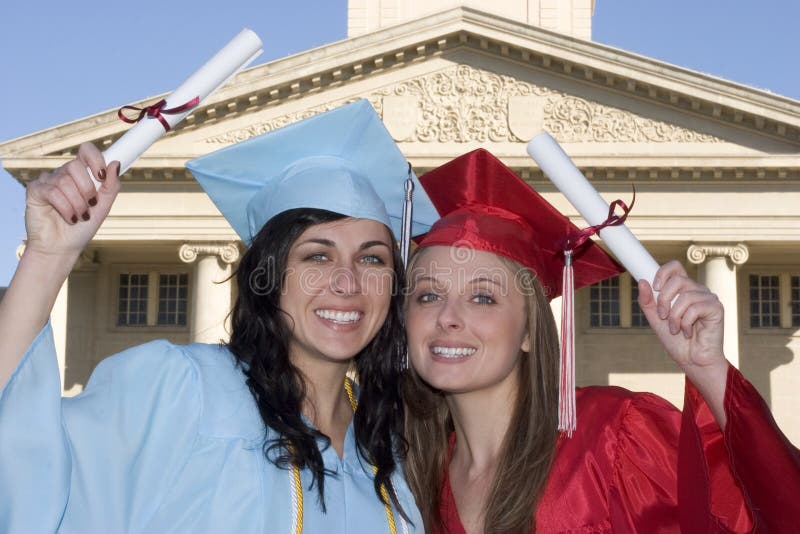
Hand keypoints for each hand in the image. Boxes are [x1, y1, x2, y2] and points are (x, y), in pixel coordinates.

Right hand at [25, 143, 120, 259]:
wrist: (63, 248)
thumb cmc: (82, 228)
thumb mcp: (103, 207)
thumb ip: (111, 186)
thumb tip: (115, 163)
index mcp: (81, 174)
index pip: (86, 151)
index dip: (95, 158)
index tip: (101, 176)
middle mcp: (63, 174)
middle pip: (75, 166)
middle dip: (87, 190)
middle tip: (90, 206)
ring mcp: (48, 181)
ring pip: (65, 181)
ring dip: (77, 204)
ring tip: (79, 217)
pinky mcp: (35, 191)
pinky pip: (53, 192)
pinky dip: (65, 208)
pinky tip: (69, 218)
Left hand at [637, 261, 726, 373]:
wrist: (692, 361)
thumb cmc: (676, 341)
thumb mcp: (655, 320)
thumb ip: (648, 302)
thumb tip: (642, 281)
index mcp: (682, 289)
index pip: (675, 267)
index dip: (663, 272)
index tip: (654, 286)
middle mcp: (697, 290)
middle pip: (678, 279)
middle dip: (664, 299)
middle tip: (662, 316)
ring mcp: (708, 298)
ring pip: (685, 296)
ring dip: (675, 316)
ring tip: (675, 329)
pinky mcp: (716, 308)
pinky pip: (695, 308)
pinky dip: (686, 323)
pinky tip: (688, 333)